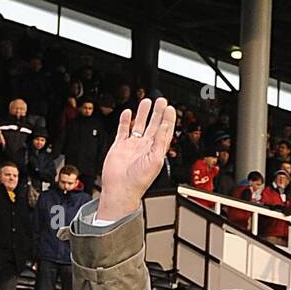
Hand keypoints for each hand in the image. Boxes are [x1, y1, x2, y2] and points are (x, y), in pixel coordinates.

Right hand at [96, 97, 176, 221]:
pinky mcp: (120, 146)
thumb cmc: (138, 181)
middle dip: (158, 113)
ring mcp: (132, 146)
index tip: (170, 108)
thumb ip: (160, 142)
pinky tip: (128, 113)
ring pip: (139, 125)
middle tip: (161, 101)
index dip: (168, 119)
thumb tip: (165, 126)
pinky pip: (123, 130)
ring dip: (143, 114)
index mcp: (155, 150)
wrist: (120, 189)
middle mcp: (145, 147)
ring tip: (147, 101)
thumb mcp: (155, 160)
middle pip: (153, 125)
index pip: (165, 131)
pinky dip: (125, 121)